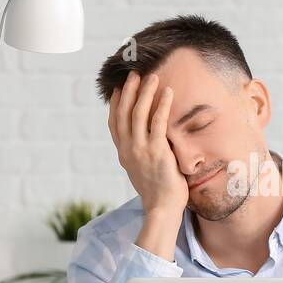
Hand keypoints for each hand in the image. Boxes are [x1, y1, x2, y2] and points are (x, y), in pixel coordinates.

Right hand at [108, 72, 187, 216]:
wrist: (162, 208)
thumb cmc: (157, 191)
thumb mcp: (142, 170)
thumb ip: (139, 154)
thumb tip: (146, 141)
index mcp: (123, 154)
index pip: (114, 124)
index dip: (115, 104)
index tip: (118, 89)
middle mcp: (128, 149)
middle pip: (124, 113)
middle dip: (129, 91)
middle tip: (134, 75)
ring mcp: (141, 150)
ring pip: (138, 113)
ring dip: (145, 92)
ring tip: (152, 77)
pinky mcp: (157, 151)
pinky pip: (158, 122)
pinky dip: (162, 104)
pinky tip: (168, 92)